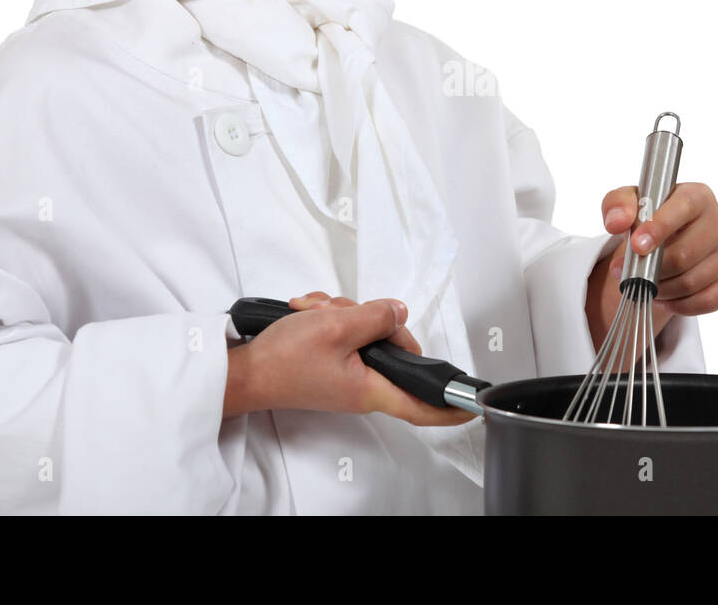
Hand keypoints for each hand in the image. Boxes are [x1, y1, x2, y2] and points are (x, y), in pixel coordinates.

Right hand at [228, 291, 475, 425]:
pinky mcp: (332, 361)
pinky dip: (328, 316)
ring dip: (343, 313)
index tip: (473, 403)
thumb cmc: (283, 359)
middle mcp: (363, 384)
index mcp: (371, 387)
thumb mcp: (336, 327)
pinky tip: (309, 313)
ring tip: (317, 313)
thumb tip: (398, 312)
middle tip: (348, 313)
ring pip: (367, 331)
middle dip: (374, 318)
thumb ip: (376, 317)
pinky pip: (345, 330)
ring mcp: (347, 372)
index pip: (422, 404)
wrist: (244, 368)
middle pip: (394, 347)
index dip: (450, 405)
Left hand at [600, 182, 717, 315]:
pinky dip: (681, 305)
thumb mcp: (627, 204)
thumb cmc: (650, 217)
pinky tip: (665, 298)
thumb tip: (617, 223)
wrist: (669, 239)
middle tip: (631, 275)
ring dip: (663, 289)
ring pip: (694, 281)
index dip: (659, 228)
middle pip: (686, 254)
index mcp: (698, 195)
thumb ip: (617, 205)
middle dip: (652, 270)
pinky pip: (709, 300)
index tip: (636, 247)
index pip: (683, 208)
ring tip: (646, 286)